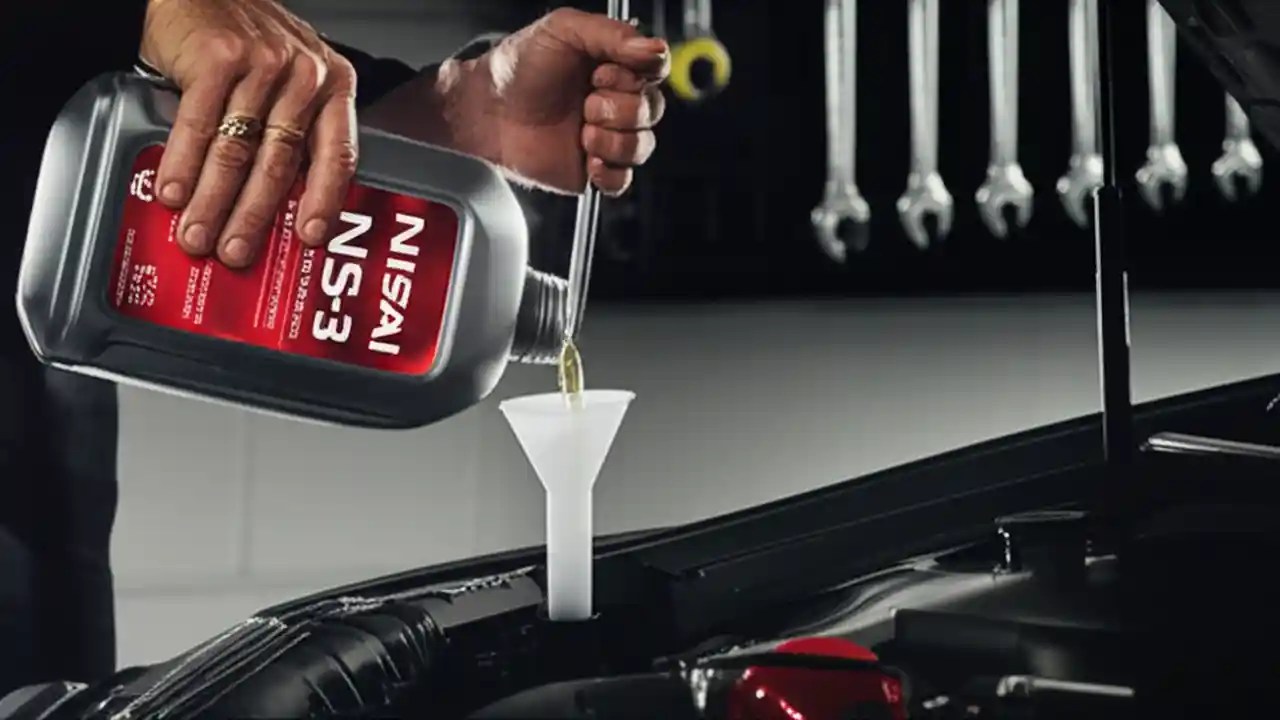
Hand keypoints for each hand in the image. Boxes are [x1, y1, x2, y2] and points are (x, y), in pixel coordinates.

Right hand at [141, 0, 358, 268]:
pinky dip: (182, 164)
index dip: (325, 200)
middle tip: (235, 252)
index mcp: (333, 86)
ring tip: (197, 234)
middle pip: (280, 162)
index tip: (311, 237)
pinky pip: (198, 125)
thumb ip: (294, 130)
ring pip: (238, 149)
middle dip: (253, 216)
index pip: (339, 153)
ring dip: (213, 201)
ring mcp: (264, 64)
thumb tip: (280, 209)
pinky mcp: (219, 56)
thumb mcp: (290, 81)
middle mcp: (305, 75)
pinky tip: (173, 192)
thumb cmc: (248, 41)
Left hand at [365, 8, 669, 196]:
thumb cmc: (518, 66)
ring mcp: (606, 137)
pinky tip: (587, 159)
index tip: (601, 73)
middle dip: (618, 109)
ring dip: (612, 140)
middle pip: (653, 110)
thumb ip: (612, 34)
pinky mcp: (592, 170)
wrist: (486, 110)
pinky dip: (609, 173)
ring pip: (643, 147)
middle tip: (585, 103)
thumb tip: (655, 49)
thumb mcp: (564, 30)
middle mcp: (616, 101)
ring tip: (581, 131)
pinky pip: (623, 181)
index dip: (635, 76)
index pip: (657, 71)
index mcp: (616, 66)